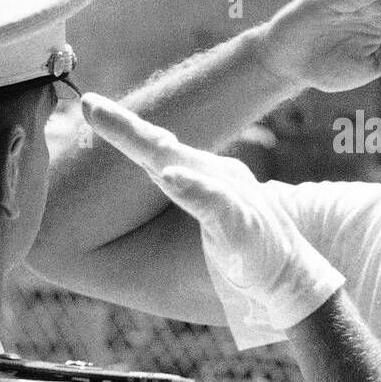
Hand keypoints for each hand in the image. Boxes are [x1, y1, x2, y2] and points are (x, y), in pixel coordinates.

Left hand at [81, 93, 343, 329]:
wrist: (292, 277)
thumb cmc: (245, 246)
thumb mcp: (210, 211)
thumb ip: (184, 191)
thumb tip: (155, 174)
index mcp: (201, 174)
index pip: (155, 147)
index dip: (120, 126)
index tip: (87, 103)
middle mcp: (214, 176)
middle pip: (162, 148)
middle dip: (125, 127)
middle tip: (90, 105)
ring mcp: (228, 199)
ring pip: (186, 170)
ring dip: (152, 151)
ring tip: (117, 128)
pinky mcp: (240, 226)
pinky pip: (215, 205)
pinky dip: (194, 189)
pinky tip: (172, 177)